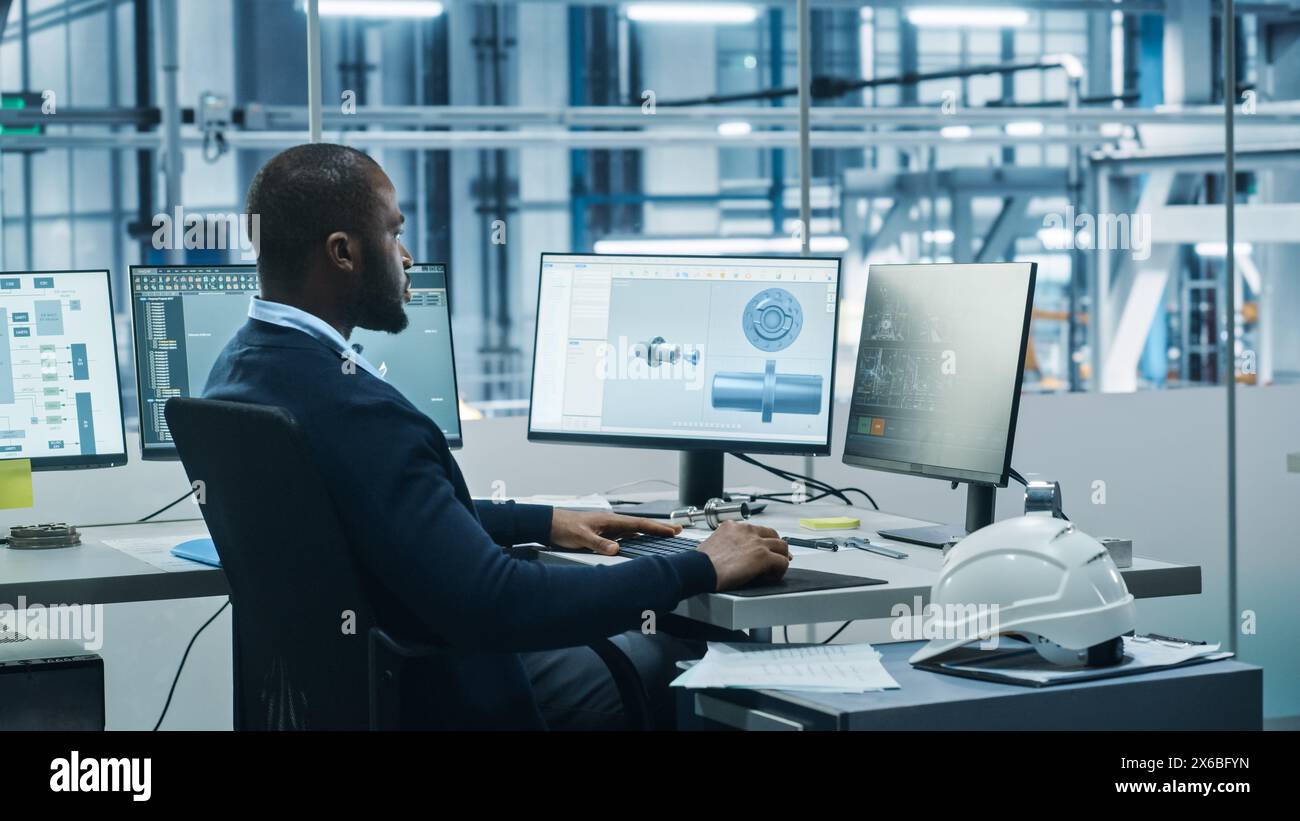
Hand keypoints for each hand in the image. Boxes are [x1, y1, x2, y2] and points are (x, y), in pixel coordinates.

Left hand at [549, 509, 681, 555]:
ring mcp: (609, 528)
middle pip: (641, 526)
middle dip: (659, 528)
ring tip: (665, 535)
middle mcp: (612, 523)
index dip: (657, 528)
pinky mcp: (604, 534)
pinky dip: (638, 538)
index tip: (672, 530)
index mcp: (610, 521)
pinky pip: (626, 536)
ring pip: (635, 531)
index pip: (639, 524)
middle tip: (677, 530)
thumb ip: (599, 543)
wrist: (550, 525)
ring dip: (650, 533)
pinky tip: (641, 542)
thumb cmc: (565, 528)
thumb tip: (616, 549)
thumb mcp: (581, 537)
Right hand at [697, 521, 789, 590]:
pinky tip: (773, 576)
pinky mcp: (763, 556)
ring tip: (776, 569)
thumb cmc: (701, 562)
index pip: (756, 530)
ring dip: (781, 557)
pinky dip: (780, 570)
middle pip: (773, 534)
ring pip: (782, 546)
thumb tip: (729, 553)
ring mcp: (756, 543)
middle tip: (776, 557)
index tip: (762, 550)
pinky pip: (782, 562)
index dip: (762, 541)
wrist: (700, 569)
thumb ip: (725, 543)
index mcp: (733, 526)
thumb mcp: (712, 543)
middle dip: (776, 546)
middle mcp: (747, 531)